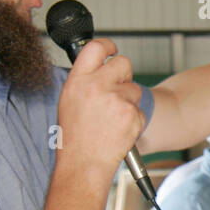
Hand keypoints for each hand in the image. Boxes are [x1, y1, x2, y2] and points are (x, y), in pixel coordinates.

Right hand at [56, 38, 145, 187]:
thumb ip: (85, 80)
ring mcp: (116, 100)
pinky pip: (139, 109)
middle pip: (124, 63)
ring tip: (112, 119)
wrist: (83, 165)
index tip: (112, 48)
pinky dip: (133, 119)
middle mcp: (97, 86)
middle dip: (124, 75)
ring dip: (128, 101)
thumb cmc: (74, 138)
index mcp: (78, 81)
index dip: (107, 45)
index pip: (95, 48)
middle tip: (116, 91)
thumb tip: (100, 65)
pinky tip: (118, 129)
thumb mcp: (69, 101)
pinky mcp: (132, 115)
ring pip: (134, 88)